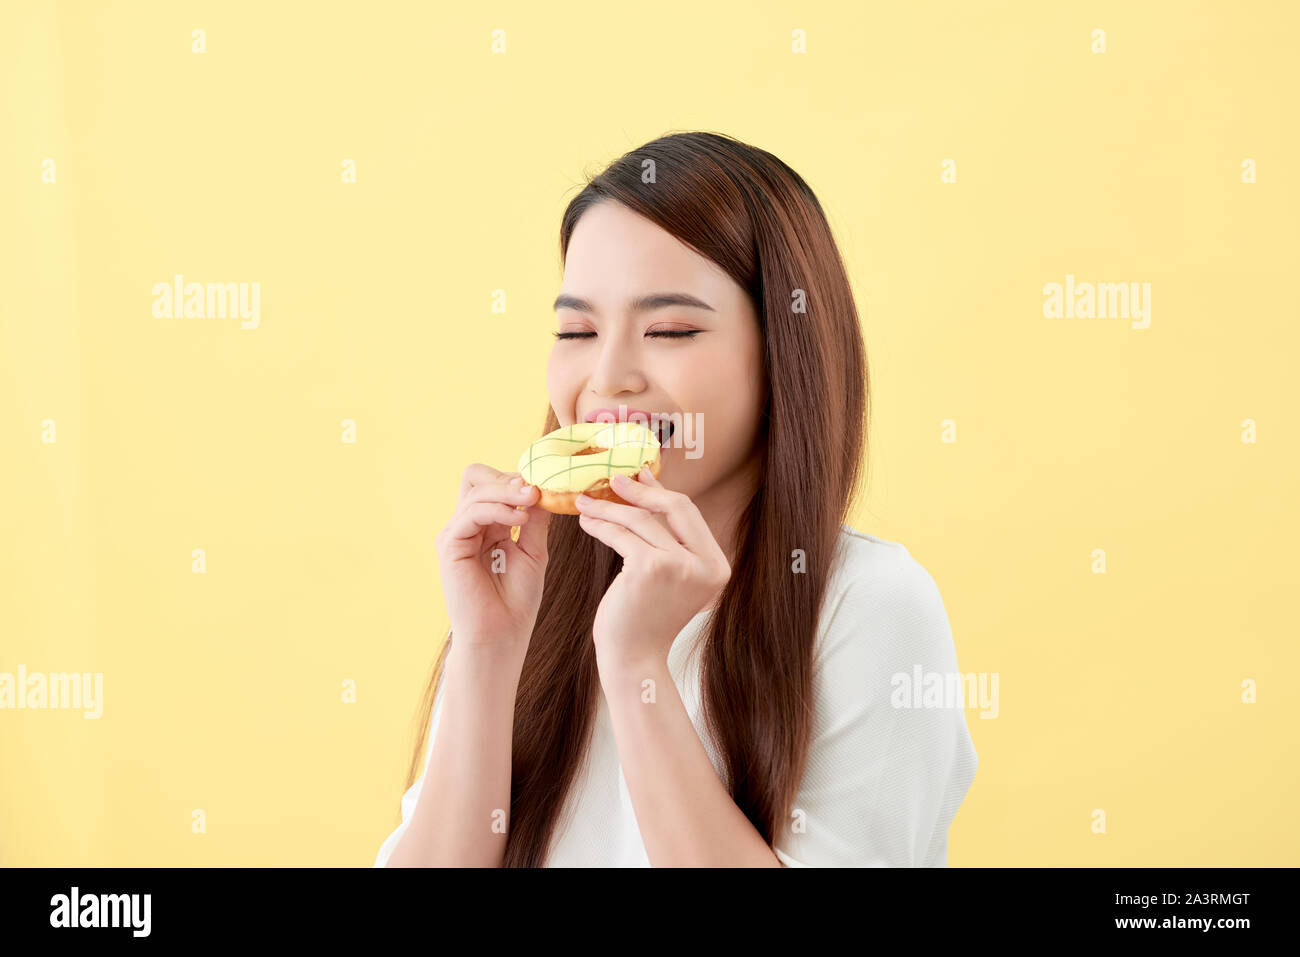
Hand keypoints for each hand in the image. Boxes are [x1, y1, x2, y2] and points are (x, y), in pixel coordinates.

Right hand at [435, 464, 550, 648]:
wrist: (501, 635)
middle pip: (477, 477)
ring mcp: (456, 533)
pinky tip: (519, 518)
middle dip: (508, 478)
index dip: (517, 480)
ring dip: (508, 491)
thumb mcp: (533, 550)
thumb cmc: (516, 600)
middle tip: (535, 489)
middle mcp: (468, 526)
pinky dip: (497, 509)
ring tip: (532, 502)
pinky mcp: (449, 545)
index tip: (545, 488)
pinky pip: (471, 512)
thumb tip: (542, 487)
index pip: (493, 483)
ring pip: (476, 490)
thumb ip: (534, 519)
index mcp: (487, 525)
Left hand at [574, 466, 730, 674]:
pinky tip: (586, 522)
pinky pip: (622, 535)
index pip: (690, 514)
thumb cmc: (646, 619)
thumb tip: (649, 489)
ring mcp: (679, 566)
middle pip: (674, 508)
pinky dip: (601, 526)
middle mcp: (704, 565)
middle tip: (613, 479)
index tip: (639, 476)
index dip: (661, 492)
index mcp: (716, 565)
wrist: (635, 660)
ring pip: (642, 520)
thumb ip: (669, 541)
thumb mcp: (669, 577)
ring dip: (611, 508)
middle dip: (640, 490)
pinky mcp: (650, 569)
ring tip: (587, 503)